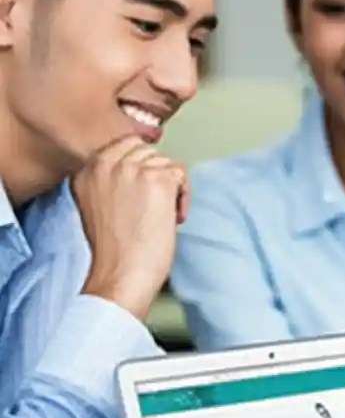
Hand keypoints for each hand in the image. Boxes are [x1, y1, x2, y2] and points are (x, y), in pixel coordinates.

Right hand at [74, 136, 188, 319]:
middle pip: (148, 152)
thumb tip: (141, 170)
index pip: (124, 145)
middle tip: (159, 206)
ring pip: (166, 163)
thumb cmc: (114, 251)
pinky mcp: (157, 179)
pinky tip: (175, 219)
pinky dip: (184, 197)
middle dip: (159, 176)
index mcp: (87, 171)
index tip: (149, 188)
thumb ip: (110, 183)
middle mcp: (105, 164)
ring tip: (165, 217)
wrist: (121, 273)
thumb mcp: (97, 206)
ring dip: (173, 188)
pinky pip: (181, 175)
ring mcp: (132, 170)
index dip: (143, 165)